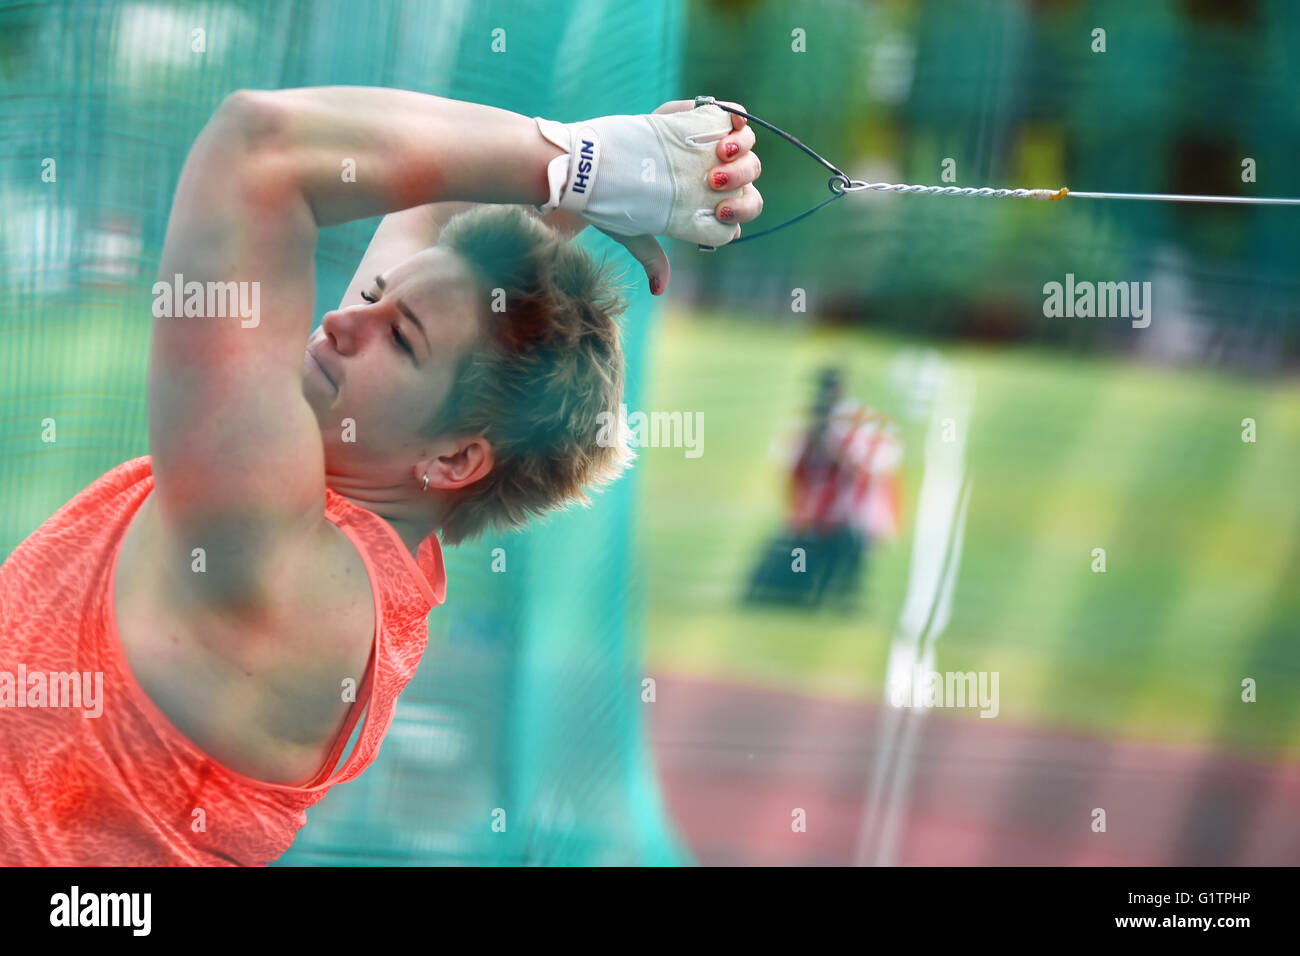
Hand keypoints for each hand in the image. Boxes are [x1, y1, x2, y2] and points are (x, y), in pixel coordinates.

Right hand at [603, 99, 761, 294]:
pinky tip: (728, 123)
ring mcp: (711, 150)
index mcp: (707, 207)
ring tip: (720, 152)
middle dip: (740, 183)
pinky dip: (737, 118)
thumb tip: (658, 289)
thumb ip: (651, 255)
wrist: (591, 163)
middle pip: (748, 183)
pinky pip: (734, 118)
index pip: (741, 211)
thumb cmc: (615, 201)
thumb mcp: (633, 229)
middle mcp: (715, 180)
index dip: (739, 211)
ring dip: (740, 153)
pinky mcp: (700, 120)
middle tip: (713, 181)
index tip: (721, 212)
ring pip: (746, 152)